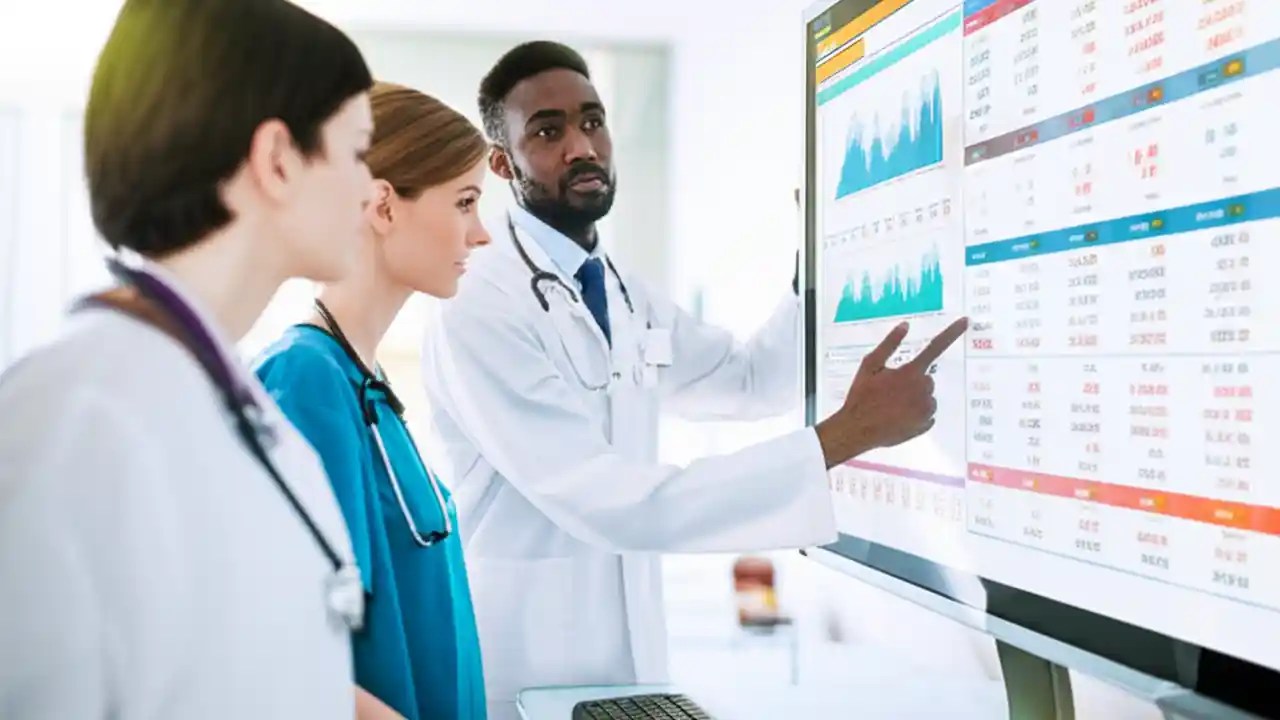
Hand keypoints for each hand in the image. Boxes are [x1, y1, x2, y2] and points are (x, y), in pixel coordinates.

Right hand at [815, 317, 967, 467]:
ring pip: (927, 397)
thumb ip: (889, 345)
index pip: (935, 347)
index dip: (952, 333)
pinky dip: (916, 414)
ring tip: (892, 405)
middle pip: (926, 378)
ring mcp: (926, 409)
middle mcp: (923, 389)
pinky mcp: (925, 424)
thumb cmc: (861, 396)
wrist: (856, 429)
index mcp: (911, 372)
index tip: (966, 321)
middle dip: (913, 381)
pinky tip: (898, 416)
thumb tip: (905, 325)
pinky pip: (926, 414)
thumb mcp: (869, 366)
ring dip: (915, 398)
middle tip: (890, 389)